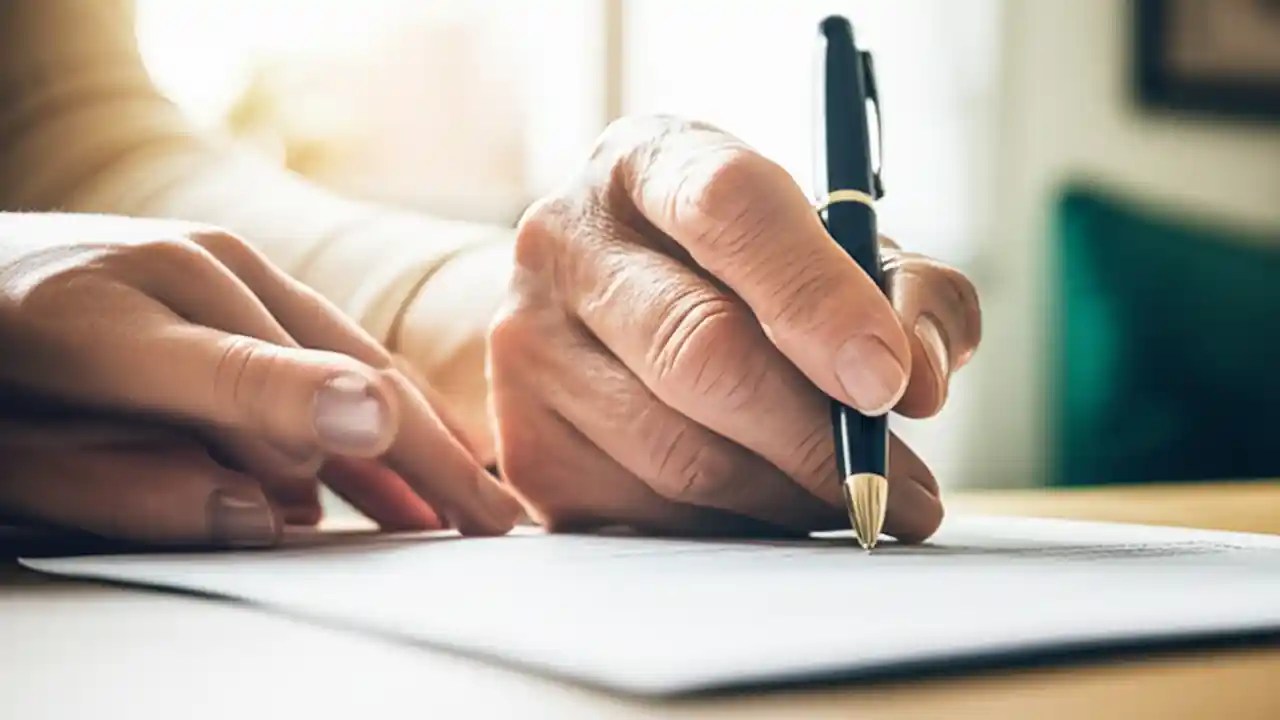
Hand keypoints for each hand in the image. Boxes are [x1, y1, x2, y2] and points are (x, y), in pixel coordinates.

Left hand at [0, 213, 520, 545]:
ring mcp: (219, 260)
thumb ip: (126, 489)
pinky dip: (380, 406)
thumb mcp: (8, 456)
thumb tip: (274, 515)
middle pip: (330, 368)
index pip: (228, 375)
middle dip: (419, 451)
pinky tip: (415, 457)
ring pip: (350, 356)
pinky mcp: (238, 272)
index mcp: (98, 319)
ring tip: (480, 501)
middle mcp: (181, 268)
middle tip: (492, 522)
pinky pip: (330, 345)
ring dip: (420, 435)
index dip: (307, 403)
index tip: (380, 429)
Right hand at [488, 117, 980, 539]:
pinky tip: (770, 505)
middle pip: (701, 350)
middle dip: (818, 434)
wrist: (591, 313)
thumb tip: (921, 378)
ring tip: (854, 498)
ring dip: (789, 495)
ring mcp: (527, 344)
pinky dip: (732, 526)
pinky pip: (649, 514)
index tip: (891, 381)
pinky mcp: (527, 441)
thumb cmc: (732, 272)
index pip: (729, 208)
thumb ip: (907, 288)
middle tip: (896, 485)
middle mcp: (565, 240)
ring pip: (682, 453)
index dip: (818, 297)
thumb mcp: (829, 247)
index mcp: (649, 162)